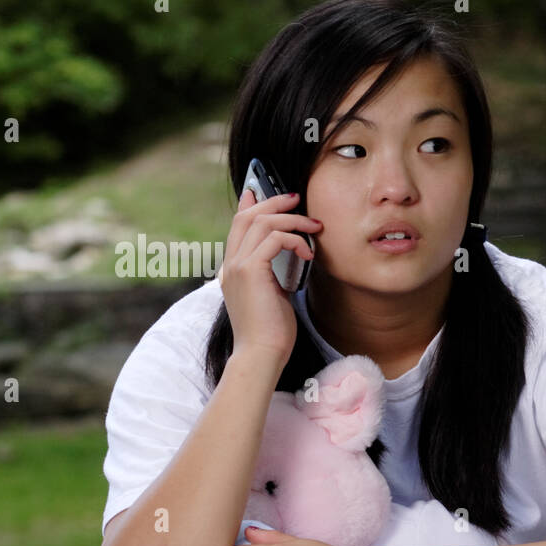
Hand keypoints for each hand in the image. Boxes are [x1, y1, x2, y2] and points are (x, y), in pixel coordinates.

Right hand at [220, 188, 322, 367]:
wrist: (261, 354)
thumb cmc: (271, 332)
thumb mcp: (272, 295)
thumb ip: (273, 274)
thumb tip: (290, 259)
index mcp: (233, 268)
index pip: (238, 225)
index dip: (252, 204)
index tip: (266, 192)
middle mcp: (231, 263)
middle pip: (248, 215)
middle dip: (275, 202)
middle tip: (298, 199)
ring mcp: (238, 266)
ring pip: (263, 222)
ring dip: (293, 220)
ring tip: (315, 227)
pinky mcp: (251, 272)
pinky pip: (274, 239)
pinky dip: (295, 240)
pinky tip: (309, 253)